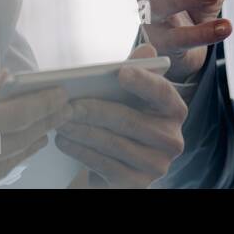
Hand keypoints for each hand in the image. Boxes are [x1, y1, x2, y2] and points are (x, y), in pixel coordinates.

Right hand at [0, 72, 71, 187]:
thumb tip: (5, 80)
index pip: (15, 116)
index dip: (42, 104)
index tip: (60, 93)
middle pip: (21, 138)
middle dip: (47, 120)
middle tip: (66, 107)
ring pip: (14, 158)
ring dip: (37, 139)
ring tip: (52, 123)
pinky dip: (17, 156)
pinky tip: (27, 146)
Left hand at [54, 44, 187, 187]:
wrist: (120, 164)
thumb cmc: (125, 120)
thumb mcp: (130, 96)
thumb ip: (137, 71)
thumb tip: (146, 49)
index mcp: (175, 110)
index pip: (162, 92)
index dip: (143, 81)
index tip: (120, 72)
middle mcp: (172, 140)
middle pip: (129, 120)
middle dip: (93, 110)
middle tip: (66, 104)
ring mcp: (156, 165)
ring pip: (112, 142)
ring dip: (81, 131)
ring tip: (59, 120)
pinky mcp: (137, 184)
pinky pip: (103, 164)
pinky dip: (80, 151)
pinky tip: (64, 141)